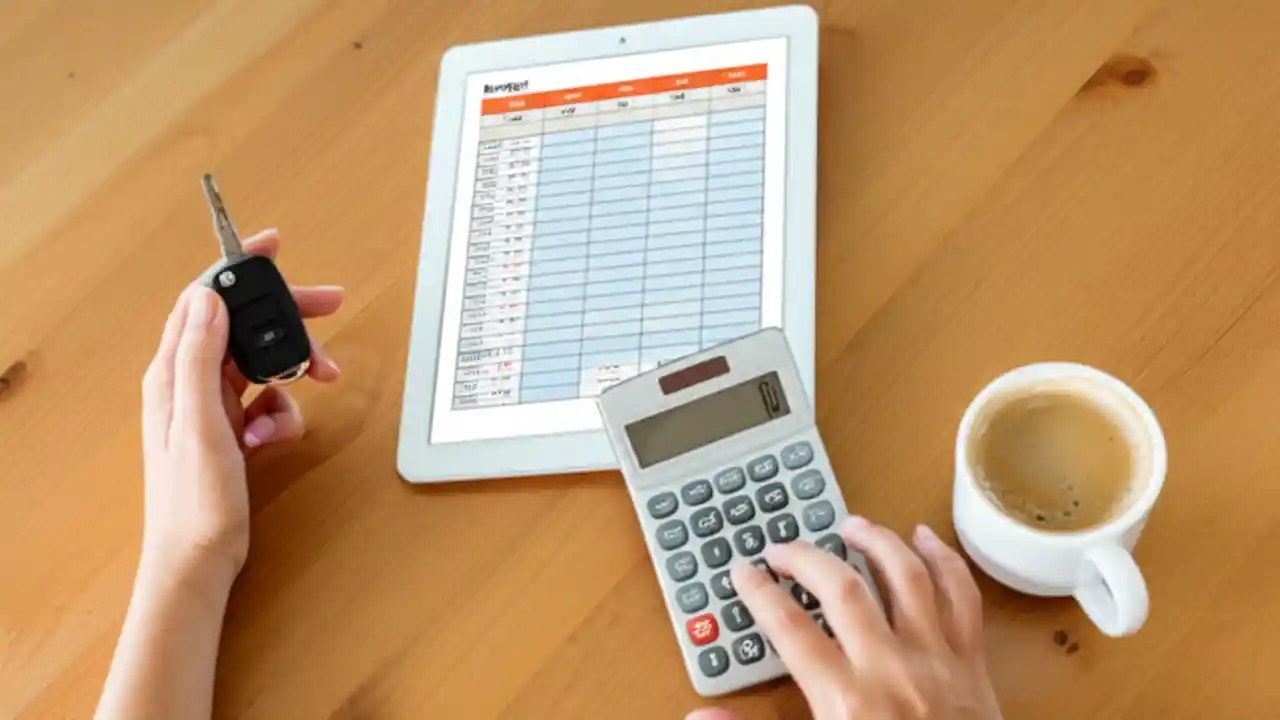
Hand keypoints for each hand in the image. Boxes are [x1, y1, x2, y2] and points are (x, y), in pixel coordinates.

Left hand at [139, 229, 342, 583]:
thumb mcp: (200, 424)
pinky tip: (275, 438)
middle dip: (287, 317)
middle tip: (332, 305)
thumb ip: (200, 358)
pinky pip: (269, 402)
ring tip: (318, 385)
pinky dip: (283, 414)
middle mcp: (189, 382)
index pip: (202, 298)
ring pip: (262, 364)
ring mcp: (212, 406)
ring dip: (293, 373)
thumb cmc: (193, 503)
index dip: (236, 266)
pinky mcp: (232, 430)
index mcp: (172, 372)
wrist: (196, 562)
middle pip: (242, 326)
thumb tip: (208, 296)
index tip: (273, 245)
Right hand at [689, 519, 1000, 719]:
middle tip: (783, 549)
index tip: (744, 573)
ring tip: (850, 526)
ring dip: (877, 542)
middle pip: (843, 589)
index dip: (760, 593)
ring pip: (907, 577)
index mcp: (846, 704)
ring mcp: (937, 662)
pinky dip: (945, 561)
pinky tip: (926, 539)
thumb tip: (699, 716)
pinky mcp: (972, 665)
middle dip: (806, 558)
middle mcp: (891, 671)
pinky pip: (962, 597)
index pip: (790, 629)